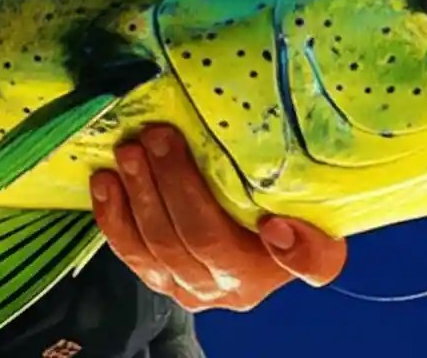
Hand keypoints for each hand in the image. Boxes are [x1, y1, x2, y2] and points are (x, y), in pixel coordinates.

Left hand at [89, 124, 346, 311]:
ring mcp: (181, 285)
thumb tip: (278, 232)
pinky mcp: (156, 274)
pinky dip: (112, 214)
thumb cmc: (296, 221)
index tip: (207, 173)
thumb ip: (313, 250)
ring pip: (148, 244)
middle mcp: (216, 289)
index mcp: (254, 275)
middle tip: (154, 136)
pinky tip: (105, 182)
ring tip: (127, 152)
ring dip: (134, 194)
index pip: (216, 242)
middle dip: (163, 182)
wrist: (274, 236)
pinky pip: (127, 250)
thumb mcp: (321, 234)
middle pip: (179, 238)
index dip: (191, 198)